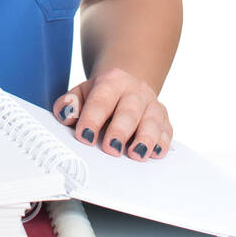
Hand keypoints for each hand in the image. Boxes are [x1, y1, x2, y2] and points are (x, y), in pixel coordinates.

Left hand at [52, 66, 172, 159]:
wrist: (126, 84)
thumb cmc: (101, 95)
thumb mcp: (81, 93)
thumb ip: (68, 103)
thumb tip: (68, 115)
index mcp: (112, 81)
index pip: (101, 100)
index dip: (92, 119)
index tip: (85, 137)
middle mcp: (135, 90)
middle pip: (129, 110)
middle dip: (120, 130)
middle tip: (111, 149)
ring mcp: (152, 104)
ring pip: (153, 120)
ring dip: (145, 139)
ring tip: (135, 155)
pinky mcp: (164, 118)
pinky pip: (167, 130)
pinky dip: (162, 143)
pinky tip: (155, 154)